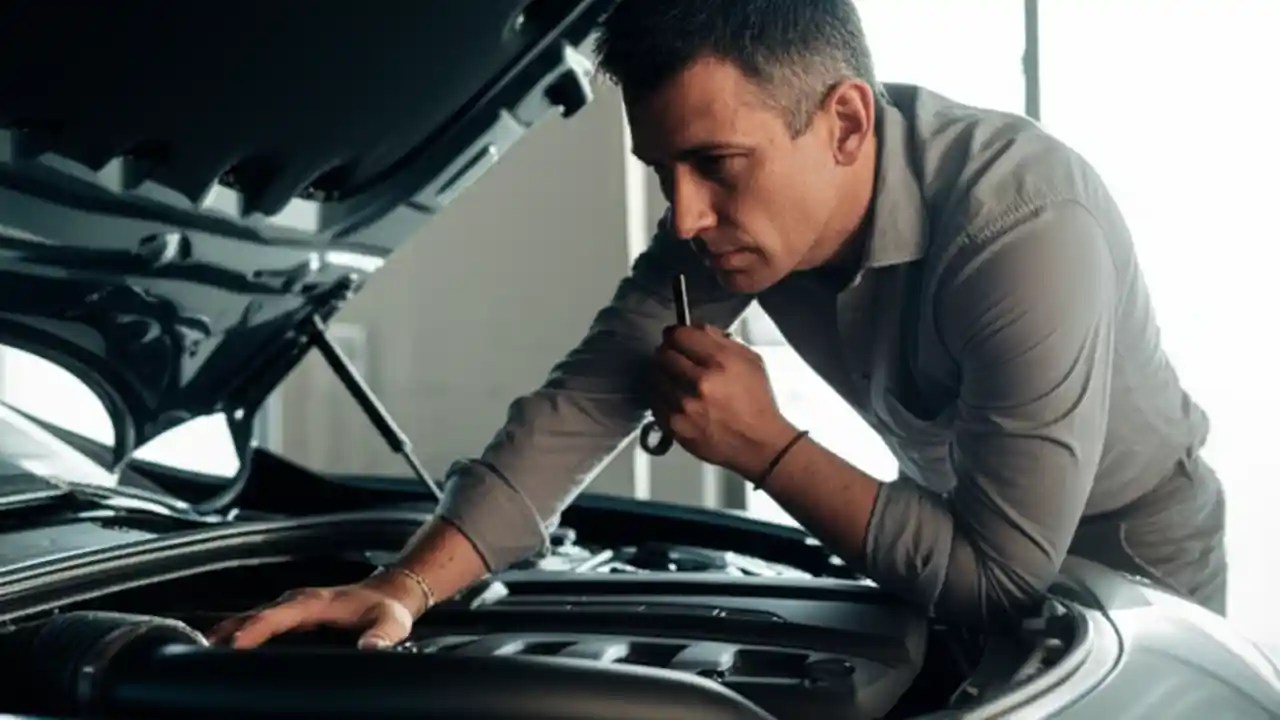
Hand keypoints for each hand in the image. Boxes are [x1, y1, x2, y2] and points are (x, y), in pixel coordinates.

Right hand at [204, 571, 427, 649]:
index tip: (235, 644)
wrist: (389, 593)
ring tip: (199, 651)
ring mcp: (291, 607)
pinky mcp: (289, 615)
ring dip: (227, 632)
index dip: (257, 628)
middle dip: (228, 631)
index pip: (280, 614)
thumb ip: (382, 636)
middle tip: (200, 652)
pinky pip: (257, 622)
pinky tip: (220, 648)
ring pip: (251, 617)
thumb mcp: (391, 623)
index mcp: (316, 602)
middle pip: (255, 615)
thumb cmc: (387, 609)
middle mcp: (297, 602)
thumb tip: (371, 648)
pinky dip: (237, 632)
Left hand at [649, 323, 795, 477]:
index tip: (674, 335)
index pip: (680, 335)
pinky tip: (674, 398)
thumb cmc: (756, 402)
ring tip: (674, 379)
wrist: (758, 444)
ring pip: (656, 377)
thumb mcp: (750, 362)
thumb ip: (721, 340)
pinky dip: (661, 396)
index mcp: (720, 362)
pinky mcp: (675, 426)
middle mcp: (700, 382)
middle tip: (673, 356)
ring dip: (663, 374)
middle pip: (663, 354)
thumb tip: (695, 329)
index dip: (674, 333)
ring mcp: (684, 405)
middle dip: (667, 352)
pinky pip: (655, 401)